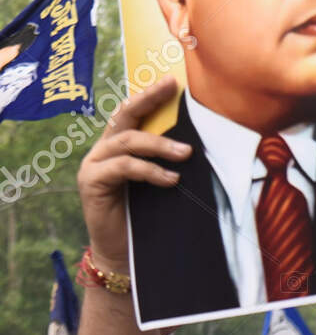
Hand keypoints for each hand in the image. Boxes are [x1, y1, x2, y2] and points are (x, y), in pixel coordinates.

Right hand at [75, 77, 189, 271]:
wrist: (125, 254)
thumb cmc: (148, 218)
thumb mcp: (164, 184)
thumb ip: (172, 162)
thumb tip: (205, 144)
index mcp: (120, 147)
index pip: (133, 113)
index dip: (149, 95)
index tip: (172, 80)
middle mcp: (104, 151)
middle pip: (123, 116)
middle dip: (147, 98)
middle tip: (171, 87)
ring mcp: (94, 165)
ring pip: (127, 141)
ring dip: (159, 144)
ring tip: (186, 154)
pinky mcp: (91, 183)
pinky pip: (123, 167)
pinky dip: (149, 170)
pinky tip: (170, 179)